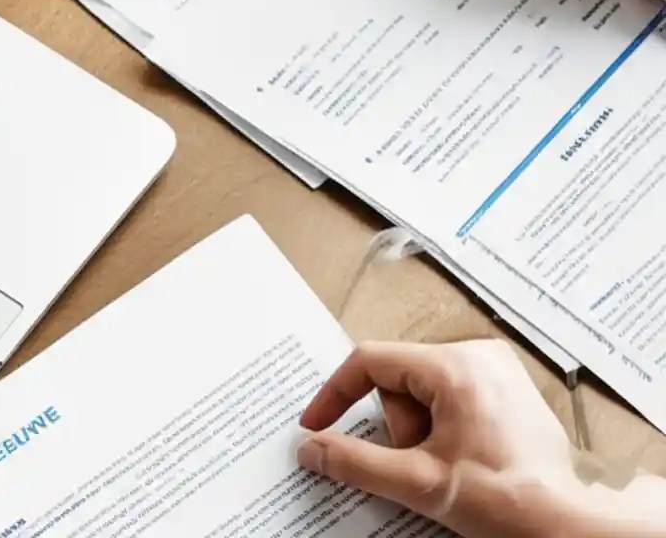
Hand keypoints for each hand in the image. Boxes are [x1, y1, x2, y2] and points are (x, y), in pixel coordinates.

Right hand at [296, 340, 584, 536]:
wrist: (566, 522)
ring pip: (422, 390)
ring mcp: (496, 368)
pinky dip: (441, 426)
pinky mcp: (507, 386)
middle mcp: (477, 354)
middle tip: (422, 462)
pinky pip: (449, 395)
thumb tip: (310, 448)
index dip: (335, 394)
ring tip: (449, 464)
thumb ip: (354, 462)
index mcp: (454, 367)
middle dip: (398, 427)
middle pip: (398, 379)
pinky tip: (463, 457)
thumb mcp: (417, 482)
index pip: (370, 361)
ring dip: (420, 430)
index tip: (316, 427)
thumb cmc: (503, 499)